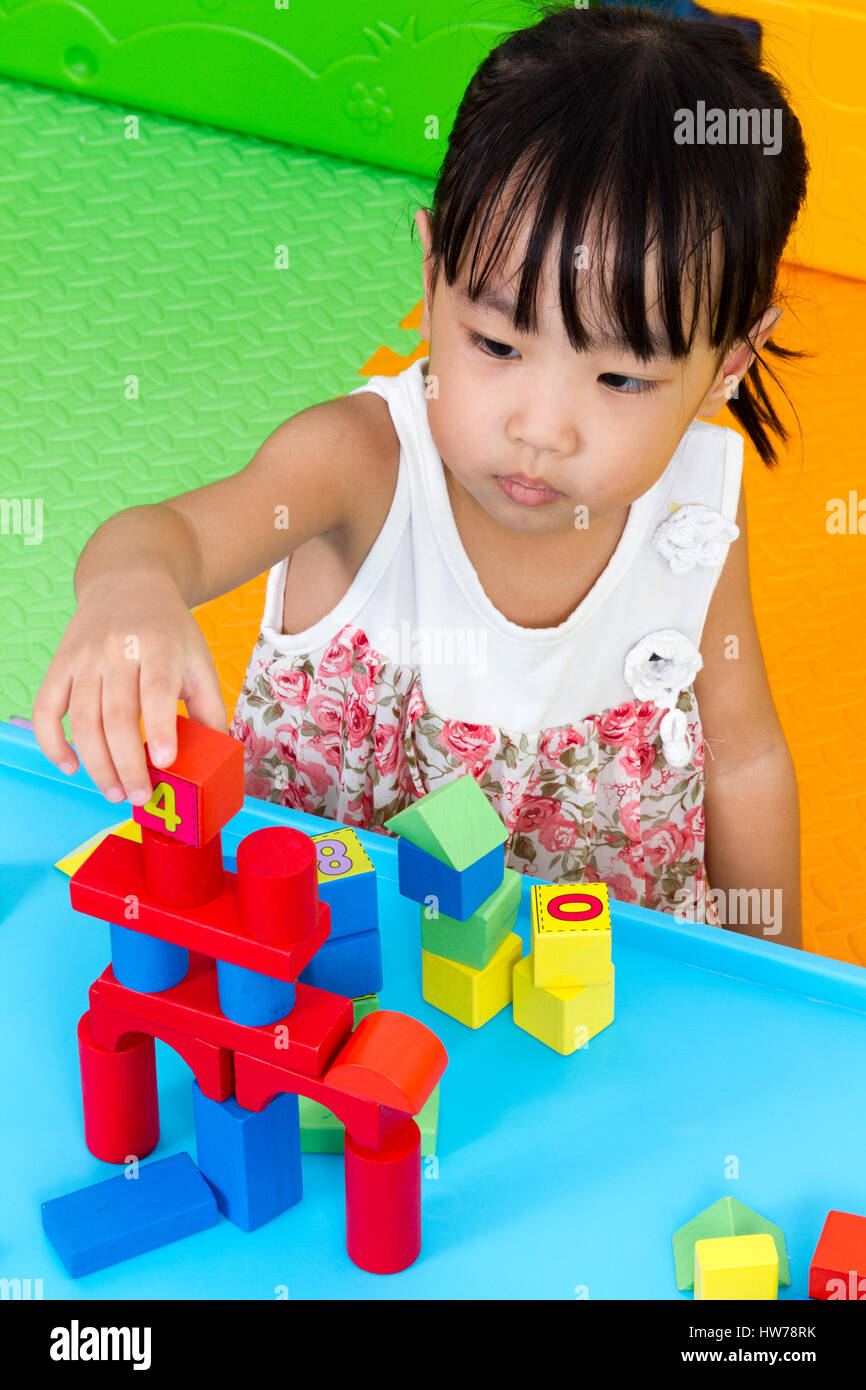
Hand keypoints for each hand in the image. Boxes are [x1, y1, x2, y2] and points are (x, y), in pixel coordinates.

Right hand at [32, 568, 227, 805]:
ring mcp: (83, 657)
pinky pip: (47, 709)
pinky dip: (53, 743)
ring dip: (97, 764)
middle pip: (117, 714)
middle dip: (127, 763)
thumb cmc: (168, 630)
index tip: (166, 762)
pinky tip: (72, 767)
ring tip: (116, 792)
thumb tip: (214, 756)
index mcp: (159, 645)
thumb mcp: (198, 659)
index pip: (157, 690)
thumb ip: (208, 707)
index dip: (160, 727)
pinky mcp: (60, 665)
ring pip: (82, 719)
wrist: (126, 581)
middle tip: (140, 796)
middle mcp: (117, 649)